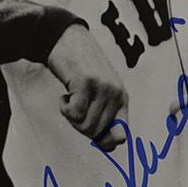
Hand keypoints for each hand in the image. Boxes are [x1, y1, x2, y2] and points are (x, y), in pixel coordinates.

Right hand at [46, 24, 127, 151]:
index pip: (122, 133)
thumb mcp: (99, 93)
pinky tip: (65, 95)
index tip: (93, 135)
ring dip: (72, 118)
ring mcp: (103, 88)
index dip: (106, 141)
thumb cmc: (81, 70)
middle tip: (74, 110)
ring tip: (71, 100)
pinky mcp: (86, 83)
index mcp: (122, 98)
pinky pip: (74, 113)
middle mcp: (116, 93)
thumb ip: (105, 117)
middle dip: (81, 127)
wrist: (68, 41)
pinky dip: (64, 108)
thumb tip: (114, 145)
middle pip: (98, 132)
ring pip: (86, 125)